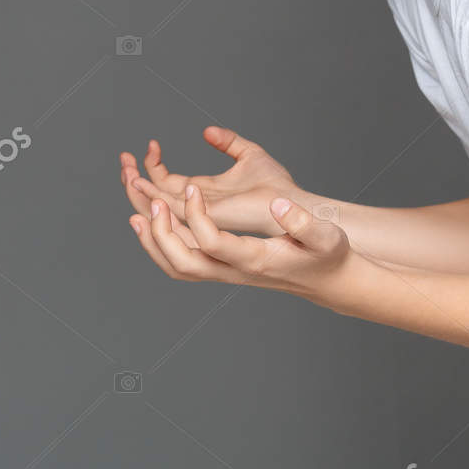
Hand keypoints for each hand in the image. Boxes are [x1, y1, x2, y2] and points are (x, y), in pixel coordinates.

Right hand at [119, 126, 303, 236]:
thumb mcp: (250, 154)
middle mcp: (197, 207)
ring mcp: (199, 214)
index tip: (151, 144)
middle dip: (134, 179)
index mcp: (204, 195)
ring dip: (136, 186)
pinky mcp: (204, 216)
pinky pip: (168, 208)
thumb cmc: (279, 186)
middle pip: (154, 197)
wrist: (295, 204)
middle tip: (123, 158)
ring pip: (155, 204)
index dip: (153, 167)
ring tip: (126, 165)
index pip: (167, 185)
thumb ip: (228, 141)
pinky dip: (150, 195)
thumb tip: (207, 131)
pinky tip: (138, 180)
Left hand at [127, 184, 354, 303]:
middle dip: (161, 233)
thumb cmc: (328, 255)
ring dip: (154, 241)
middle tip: (152, 200)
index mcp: (256, 260)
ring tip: (139, 210)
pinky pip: (184, 263)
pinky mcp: (224, 269)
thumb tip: (279, 205)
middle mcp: (235, 272)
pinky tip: (155, 222)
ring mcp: (227, 274)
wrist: (329, 281)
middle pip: (184, 263)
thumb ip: (303, 221)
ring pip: (178, 268)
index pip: (212, 244)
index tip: (191, 187)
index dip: (196, 217)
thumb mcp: (325, 237)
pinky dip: (163, 245)